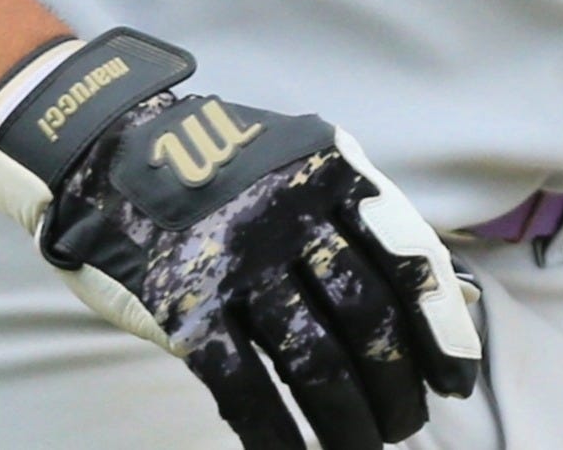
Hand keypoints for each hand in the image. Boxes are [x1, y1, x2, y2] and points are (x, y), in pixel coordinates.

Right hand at [0, 30, 481, 449]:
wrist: (105, 143)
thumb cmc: (218, 163)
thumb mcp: (298, 161)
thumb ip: (356, 214)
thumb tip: (438, 295)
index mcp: (329, 174)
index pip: (406, 262)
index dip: (439, 330)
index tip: (456, 379)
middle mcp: (291, 215)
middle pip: (367, 319)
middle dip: (395, 386)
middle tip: (405, 424)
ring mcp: (237, 259)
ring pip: (314, 360)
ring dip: (348, 421)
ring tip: (362, 448)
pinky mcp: (185, 303)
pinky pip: (243, 385)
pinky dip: (275, 434)